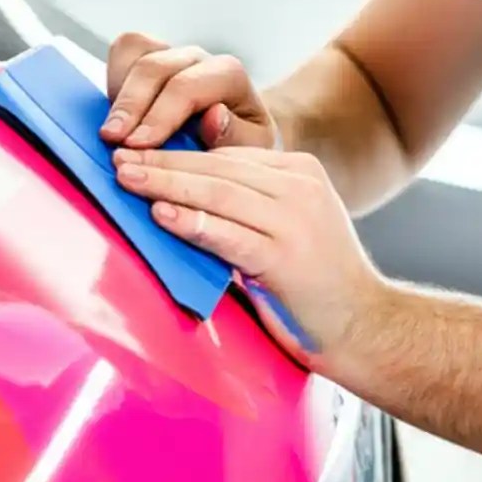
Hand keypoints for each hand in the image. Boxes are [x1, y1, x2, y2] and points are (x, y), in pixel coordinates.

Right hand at [102, 32, 279, 149]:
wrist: (237, 131)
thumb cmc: (242, 142)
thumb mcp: (252, 149)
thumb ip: (237, 137)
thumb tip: (213, 117)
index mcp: (227, 75)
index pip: (187, 86)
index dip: (159, 115)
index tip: (138, 144)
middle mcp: (197, 59)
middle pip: (154, 66)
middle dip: (130, 105)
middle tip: (113, 139)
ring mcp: (170, 55)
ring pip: (134, 50)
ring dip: (118, 91)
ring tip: (109, 131)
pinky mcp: (147, 58)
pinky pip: (123, 51)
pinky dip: (113, 79)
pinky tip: (114, 114)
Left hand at [112, 145, 382, 368]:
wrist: (365, 328)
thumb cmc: (316, 286)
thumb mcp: (287, 229)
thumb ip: (247, 207)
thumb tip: (180, 196)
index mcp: (301, 173)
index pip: (227, 155)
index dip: (177, 153)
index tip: (136, 153)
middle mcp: (300, 188)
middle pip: (217, 167)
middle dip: (162, 161)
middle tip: (116, 159)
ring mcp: (295, 221)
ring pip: (218, 192)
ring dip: (166, 183)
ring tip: (126, 179)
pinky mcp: (286, 257)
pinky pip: (228, 233)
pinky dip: (191, 222)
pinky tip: (161, 214)